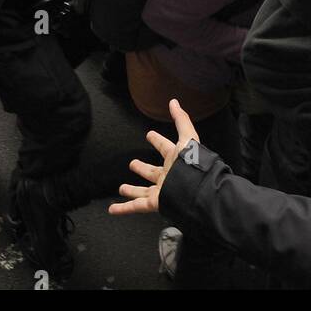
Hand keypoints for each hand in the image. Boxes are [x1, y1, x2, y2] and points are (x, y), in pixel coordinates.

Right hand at [109, 99, 201, 216]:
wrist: (198, 189)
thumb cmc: (193, 163)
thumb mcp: (187, 138)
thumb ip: (181, 119)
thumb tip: (174, 101)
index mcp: (175, 159)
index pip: (165, 147)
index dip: (157, 141)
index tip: (149, 135)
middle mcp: (168, 175)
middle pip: (153, 172)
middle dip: (143, 168)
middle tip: (133, 164)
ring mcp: (161, 190)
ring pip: (143, 191)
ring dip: (132, 190)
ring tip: (122, 188)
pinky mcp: (156, 203)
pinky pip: (136, 206)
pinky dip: (123, 209)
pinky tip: (112, 209)